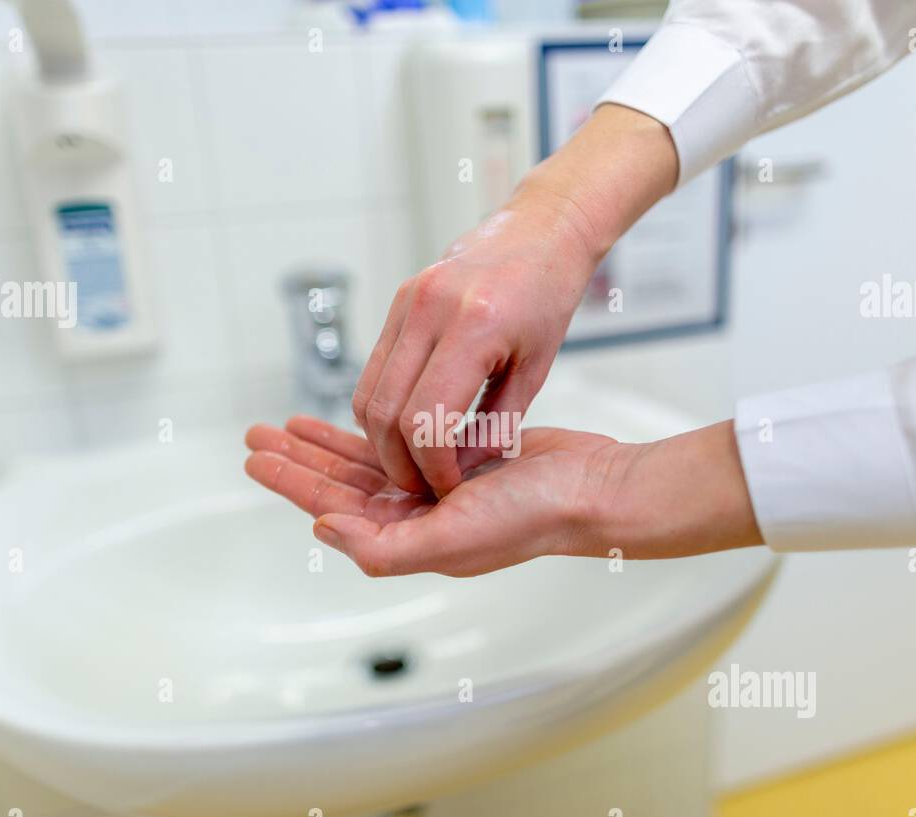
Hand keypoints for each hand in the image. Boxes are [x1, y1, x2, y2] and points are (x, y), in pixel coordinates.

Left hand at [244, 415, 761, 576]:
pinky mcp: (455, 460)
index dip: (292, 483)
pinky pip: (399, 441)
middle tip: (256, 436)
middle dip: (296, 461)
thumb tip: (323, 531)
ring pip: (364, 464)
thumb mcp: (454, 538)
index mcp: (408, 540)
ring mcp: (435, 491)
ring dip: (323, 444)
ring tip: (285, 424)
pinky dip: (370, 431)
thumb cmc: (533, 517)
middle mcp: (415, 519)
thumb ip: (386, 546)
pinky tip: (346, 421)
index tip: (257, 458)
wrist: (592, 488)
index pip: (333, 510)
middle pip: (339, 486)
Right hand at [351, 104, 678, 499]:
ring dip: (383, 439)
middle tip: (424, 485)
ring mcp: (406, 302)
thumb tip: (456, 471)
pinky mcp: (397, 302)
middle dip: (398, 461)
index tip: (447, 487)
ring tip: (416, 460)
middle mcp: (430, 309)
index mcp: (474, 326)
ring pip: (367, 393)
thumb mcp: (535, 369)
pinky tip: (410, 424)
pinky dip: (383, 407)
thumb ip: (495, 425)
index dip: (431, 466)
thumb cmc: (548, 296)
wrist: (539, 231)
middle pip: (384, 412)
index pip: (426, 419)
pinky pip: (373, 369)